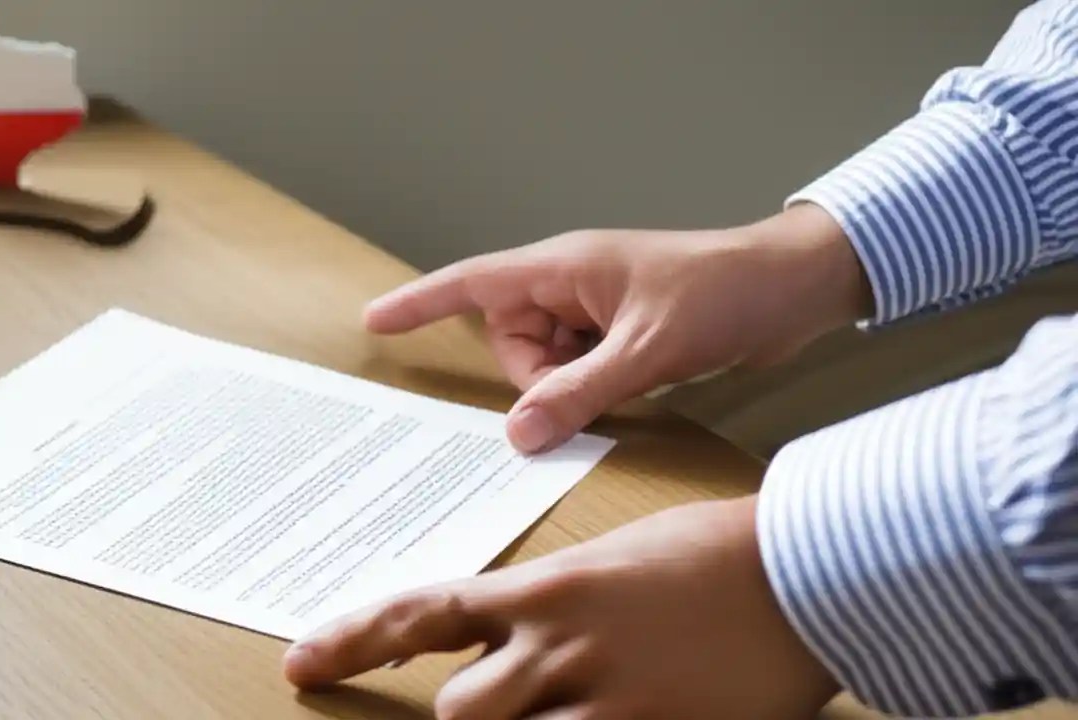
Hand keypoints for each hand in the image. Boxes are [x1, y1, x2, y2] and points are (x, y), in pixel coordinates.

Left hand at [283, 494, 838, 718]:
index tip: (302, 664)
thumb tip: (518, 636)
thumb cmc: (715, 553)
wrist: (804, 570)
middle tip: (518, 698)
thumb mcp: (615, 563)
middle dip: (471, 715)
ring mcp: (601, 699)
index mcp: (546, 587)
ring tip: (576, 703)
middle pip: (456, 708)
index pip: (422, 613)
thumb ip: (553, 606)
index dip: (351, 640)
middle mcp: (558, 645)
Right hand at [364, 203, 869, 452]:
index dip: (420, 303)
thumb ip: (578, 393)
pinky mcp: (623, 335)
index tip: (375, 321)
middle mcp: (572, 287)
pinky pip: (580, 371)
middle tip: (590, 386)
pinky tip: (634, 387)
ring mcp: (597, 312)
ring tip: (629, 380)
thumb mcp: (645, 351)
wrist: (794, 288)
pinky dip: (592, 389)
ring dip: (571, 387)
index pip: (472, 283)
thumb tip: (517, 434)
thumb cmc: (724, 293)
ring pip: (547, 365)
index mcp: (563, 269)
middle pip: (512, 343)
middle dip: (537, 378)